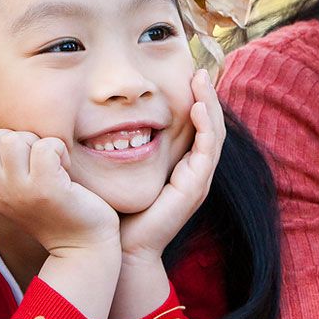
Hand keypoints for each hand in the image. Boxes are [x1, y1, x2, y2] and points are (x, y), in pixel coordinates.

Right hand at [0, 129, 118, 255]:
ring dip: (38, 142)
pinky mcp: (46, 188)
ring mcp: (20, 191)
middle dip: (15, 137)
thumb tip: (1, 134)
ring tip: (52, 164)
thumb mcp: (18, 194)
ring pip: (13, 139)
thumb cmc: (56, 211)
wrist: (83, 245)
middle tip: (36, 158)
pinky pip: (45, 146)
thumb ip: (4, 170)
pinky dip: (60, 149)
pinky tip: (65, 168)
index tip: (14, 154)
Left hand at [118, 69, 224, 263]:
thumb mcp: (122, 171)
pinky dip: (205, 126)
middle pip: (212, 125)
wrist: (124, 249)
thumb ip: (122, 147)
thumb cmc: (118, 212)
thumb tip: (104, 120)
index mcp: (182, 167)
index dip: (197, 100)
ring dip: (210, 104)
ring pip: (215, 133)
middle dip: (208, 96)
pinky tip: (197, 106)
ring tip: (201, 79)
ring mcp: (198, 179)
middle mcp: (195, 171)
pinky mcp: (195, 187)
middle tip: (200, 70)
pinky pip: (207, 150)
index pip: (198, 127)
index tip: (187, 74)